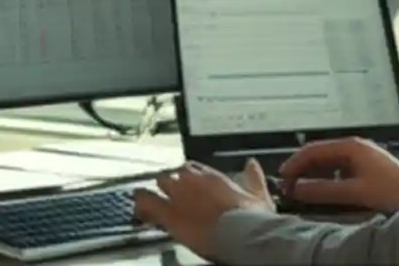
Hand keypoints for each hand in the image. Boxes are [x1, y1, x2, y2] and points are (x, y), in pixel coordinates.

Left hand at [134, 160, 274, 259]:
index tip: (188, 183)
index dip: (187, 176)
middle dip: (171, 182)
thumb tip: (251, 164)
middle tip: (170, 194)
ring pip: (160, 182)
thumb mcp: (259, 196)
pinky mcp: (169, 214)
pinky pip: (148, 203)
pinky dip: (143, 205)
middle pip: (174, 174)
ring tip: (150, 198)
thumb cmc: (252, 218)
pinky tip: (140, 209)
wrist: (241, 235)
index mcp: (212, 177)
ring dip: (157, 190)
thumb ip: (254, 178)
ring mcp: (178, 195)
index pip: (192, 168)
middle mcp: (192, 181)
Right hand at [279, 137, 398, 212]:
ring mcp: (360, 158)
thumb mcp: (354, 192)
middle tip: (288, 187)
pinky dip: (325, 179)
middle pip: (319, 154)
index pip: (313, 150)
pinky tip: (321, 191)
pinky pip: (337, 171)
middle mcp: (354, 148)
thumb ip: (323, 191)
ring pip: (327, 163)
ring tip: (301, 190)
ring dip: (312, 175)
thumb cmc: (393, 191)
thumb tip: (296, 190)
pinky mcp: (365, 169)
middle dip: (301, 169)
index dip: (295, 163)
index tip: (282, 178)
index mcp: (351, 146)